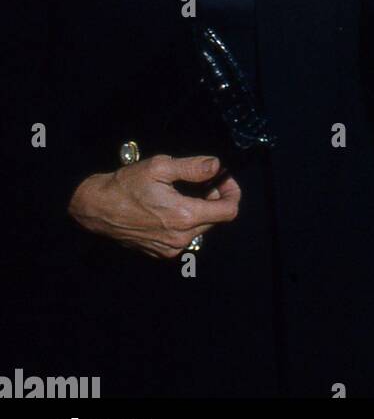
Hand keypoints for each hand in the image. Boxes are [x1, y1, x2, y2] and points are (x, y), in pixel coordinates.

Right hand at [68, 154, 241, 259]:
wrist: (96, 208)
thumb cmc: (127, 185)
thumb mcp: (160, 167)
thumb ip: (192, 167)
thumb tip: (217, 166)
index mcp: (184, 216)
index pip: (228, 211)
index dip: (232, 192)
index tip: (223, 178)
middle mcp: (181, 237)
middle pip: (216, 219)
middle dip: (215, 198)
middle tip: (202, 181)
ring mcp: (170, 248)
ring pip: (201, 228)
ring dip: (200, 210)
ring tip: (184, 192)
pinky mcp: (160, 252)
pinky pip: (184, 236)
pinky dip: (185, 221)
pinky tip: (170, 207)